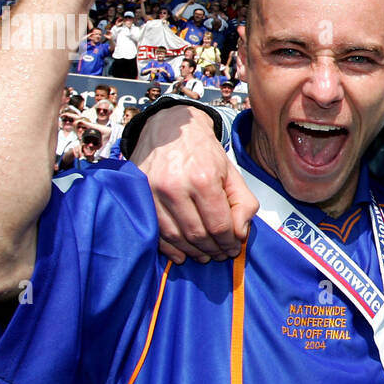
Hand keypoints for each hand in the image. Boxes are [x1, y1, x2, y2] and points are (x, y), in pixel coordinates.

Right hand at [131, 107, 255, 263]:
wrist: (170, 128)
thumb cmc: (202, 152)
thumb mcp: (232, 173)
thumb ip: (243, 203)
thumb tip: (239, 234)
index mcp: (204, 178)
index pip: (219, 225)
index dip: (228, 243)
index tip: (233, 247)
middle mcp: (176, 186)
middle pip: (197, 234)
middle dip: (213, 250)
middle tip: (220, 254)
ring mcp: (153, 191)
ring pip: (175, 236)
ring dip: (192, 252)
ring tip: (204, 255)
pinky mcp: (140, 195)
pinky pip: (155, 231)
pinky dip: (169, 248)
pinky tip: (182, 254)